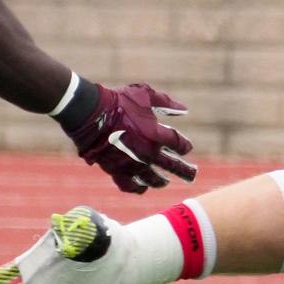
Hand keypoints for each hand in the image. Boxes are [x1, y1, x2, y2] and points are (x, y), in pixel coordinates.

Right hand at [62, 82, 195, 192]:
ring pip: (152, 179)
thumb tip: (184, 110)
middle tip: (192, 175)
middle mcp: (147, 153)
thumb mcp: (145, 95)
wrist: (90, 113)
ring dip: (161, 181)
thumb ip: (166, 103)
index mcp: (156, 135)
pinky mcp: (116, 170)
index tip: (186, 148)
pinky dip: (137, 187)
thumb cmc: (119, 101)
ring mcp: (132, 164)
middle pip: (171, 166)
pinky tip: (142, 187)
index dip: (184, 146)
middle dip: (184, 171)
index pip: (178, 144)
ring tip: (165, 182)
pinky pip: (130, 185)